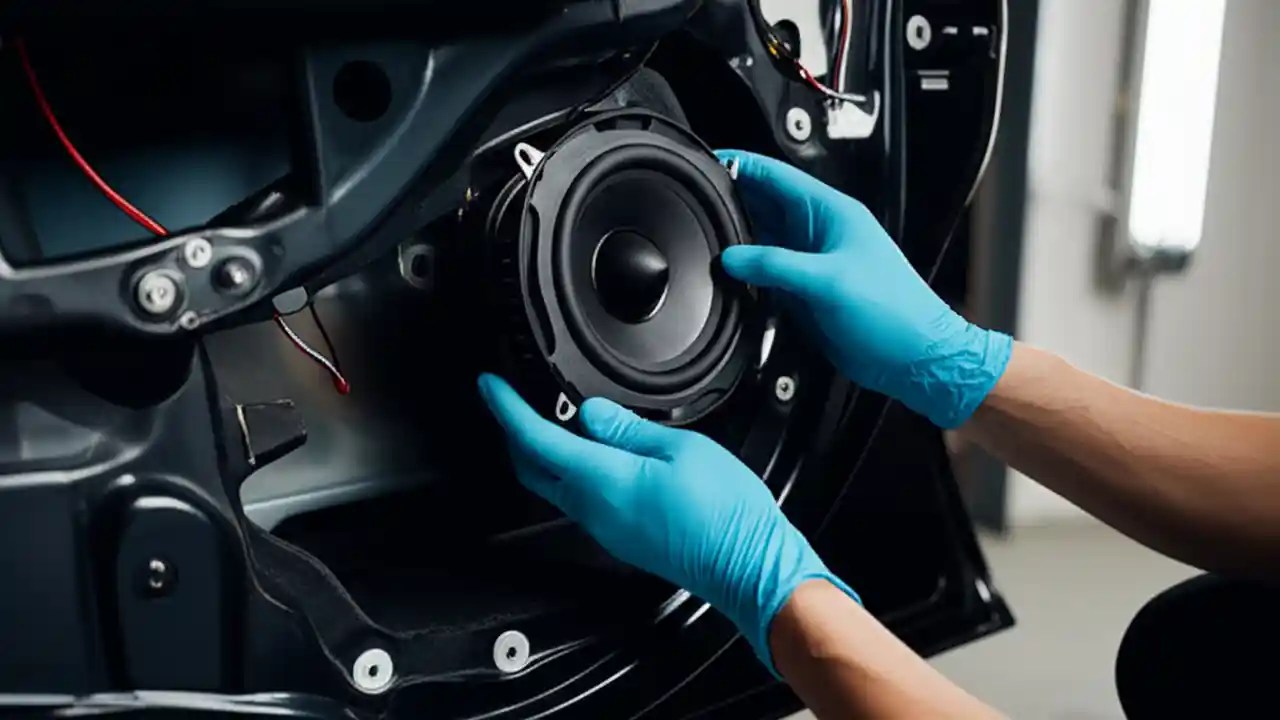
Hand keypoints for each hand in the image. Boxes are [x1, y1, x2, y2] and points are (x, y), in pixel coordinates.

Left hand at [477, 373, 858, 671]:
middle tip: (512, 399)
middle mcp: (595, 510)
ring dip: (543, 450)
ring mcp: (606, 528)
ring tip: (553, 417)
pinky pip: (580, 497)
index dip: (505, 409)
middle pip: (532, 467)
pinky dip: (571, 467)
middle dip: (513, 431)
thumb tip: (589, 414)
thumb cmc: (725, 513)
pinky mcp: (621, 536)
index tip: (489, 386)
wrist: (749, 567)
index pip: (534, 440)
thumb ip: (628, 429)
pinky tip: (593, 450)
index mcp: (604, 480)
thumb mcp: (681, 449)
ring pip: (553, 484)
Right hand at [717, 150, 1011, 427]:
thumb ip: (776, 266)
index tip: (710, 160)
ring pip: (762, 240)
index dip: (742, 164)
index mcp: (831, 213)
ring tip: (704, 240)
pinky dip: (747, 274)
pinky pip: (767, 274)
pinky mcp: (805, 292)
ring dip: (737, 241)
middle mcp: (818, 233)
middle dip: (730, 202)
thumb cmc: (894, 312)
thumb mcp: (829, 282)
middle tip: (694, 205)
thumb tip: (733, 258)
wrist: (913, 357)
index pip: (777, 175)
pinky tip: (728, 278)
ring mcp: (811, 262)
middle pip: (764, 205)